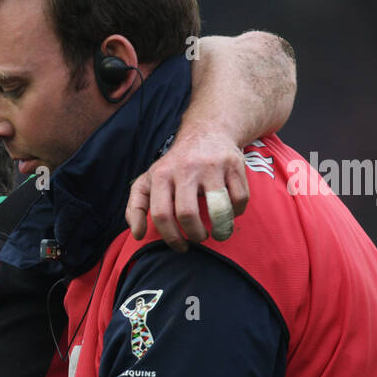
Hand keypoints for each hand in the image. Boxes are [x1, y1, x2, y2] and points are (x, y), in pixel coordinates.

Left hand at [125, 128, 250, 251]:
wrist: (206, 130)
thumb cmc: (174, 165)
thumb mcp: (149, 179)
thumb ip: (136, 206)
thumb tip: (137, 234)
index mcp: (161, 174)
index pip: (161, 214)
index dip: (170, 237)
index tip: (180, 246)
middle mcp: (185, 168)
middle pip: (188, 214)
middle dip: (195, 235)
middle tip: (199, 238)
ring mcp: (211, 165)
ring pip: (218, 209)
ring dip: (221, 228)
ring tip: (219, 231)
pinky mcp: (234, 164)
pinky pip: (239, 199)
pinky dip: (237, 212)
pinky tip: (230, 211)